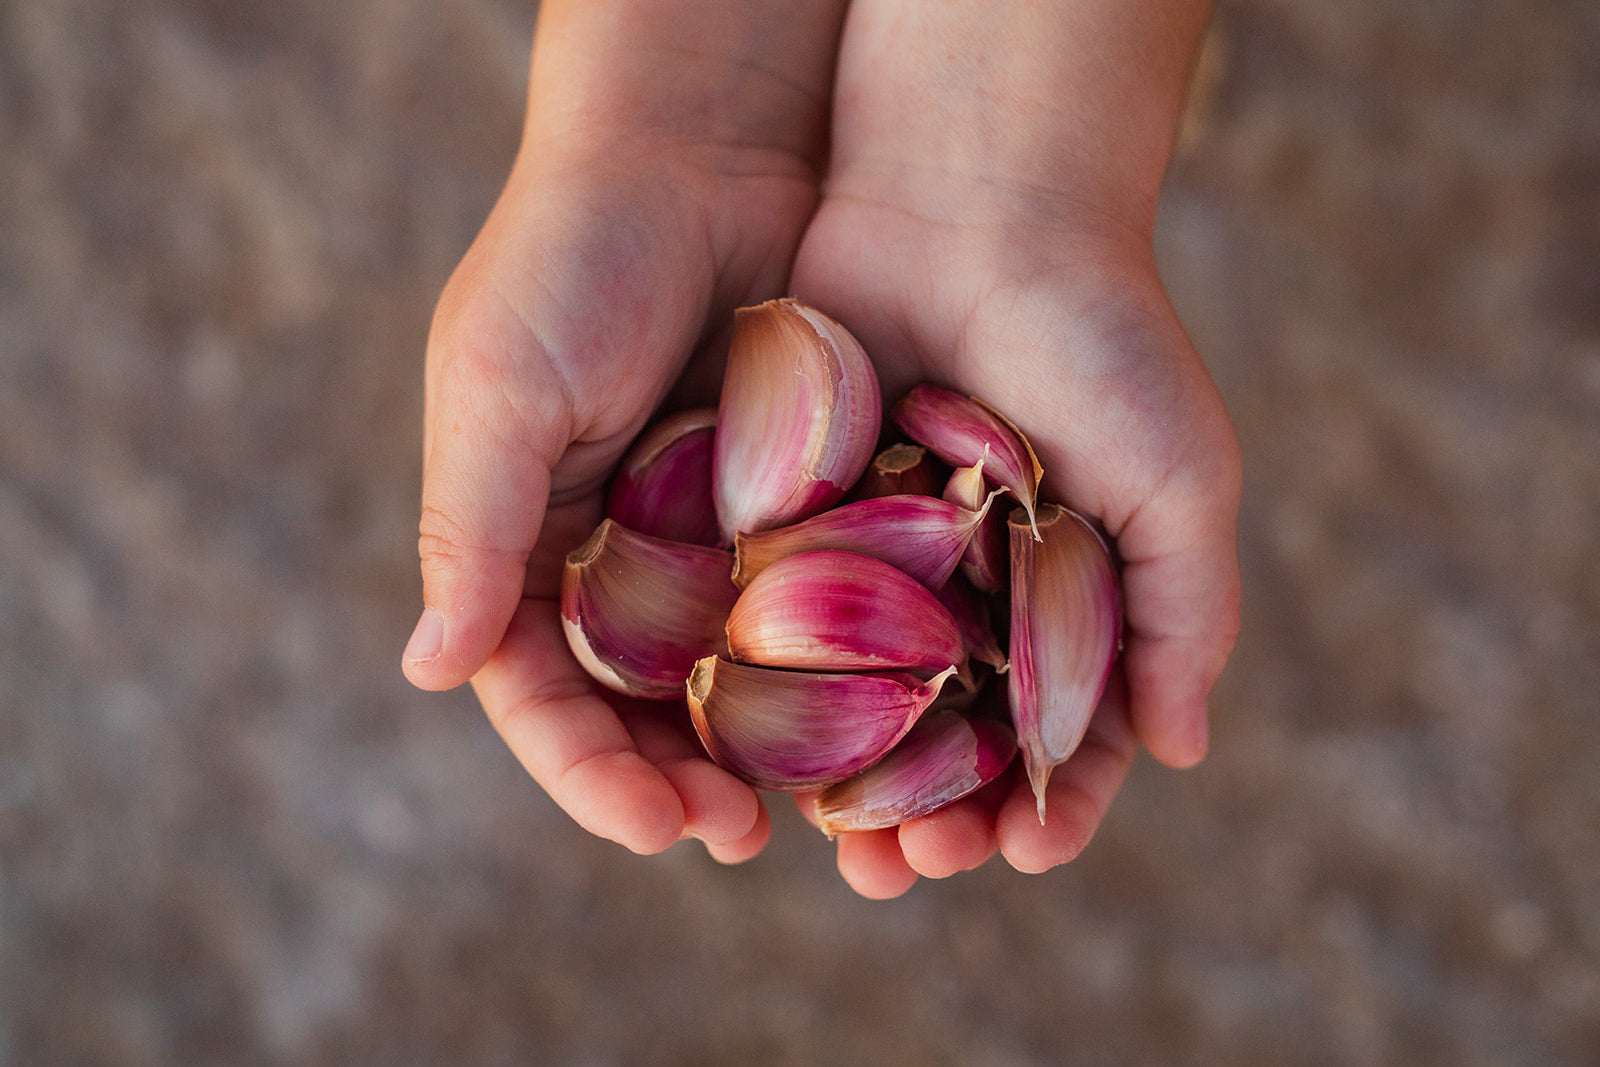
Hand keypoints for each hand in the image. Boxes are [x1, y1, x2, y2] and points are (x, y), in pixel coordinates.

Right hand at [402, 0, 847, 860]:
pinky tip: (886, 711)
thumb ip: (472, 524)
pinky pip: (821, 608)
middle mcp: (622, 559)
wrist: (703, 144)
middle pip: (645, 709)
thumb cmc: (576, 255)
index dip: (587, 770)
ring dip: (770, 753)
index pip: (540, 692)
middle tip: (742, 837)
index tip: (652, 825)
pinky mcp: (803, 503)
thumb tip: (425, 667)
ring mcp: (715, 538)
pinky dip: (843, 666)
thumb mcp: (503, 384)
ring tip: (824, 813)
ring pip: (738, 678)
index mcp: (532, 545)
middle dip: (682, 783)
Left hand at [785, 0, 1240, 896]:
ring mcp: (876, 559)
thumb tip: (1181, 752)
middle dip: (935, 814)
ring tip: (838, 846)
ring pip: (854, 705)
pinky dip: (772, 693)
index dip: (1049, 802)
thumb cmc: (1098, 335)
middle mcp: (966, 590)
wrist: (972, 200)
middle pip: (947, 741)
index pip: (1059, 734)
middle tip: (912, 866)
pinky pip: (777, 625)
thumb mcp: (1179, 478)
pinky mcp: (794, 517)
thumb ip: (1188, 614)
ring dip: (847, 785)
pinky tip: (757, 748)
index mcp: (1064, 594)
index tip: (1028, 852)